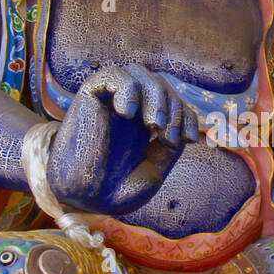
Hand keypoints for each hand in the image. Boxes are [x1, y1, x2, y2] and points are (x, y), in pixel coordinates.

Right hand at [48, 62, 197, 212]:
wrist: (84, 200)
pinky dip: (127, 88)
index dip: (186, 114)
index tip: (189, 139)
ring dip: (155, 95)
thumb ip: (170, 143)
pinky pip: (112, 74)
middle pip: (159, 84)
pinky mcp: (90, 95)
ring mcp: (110, 99)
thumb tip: (182, 123)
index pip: (172, 100)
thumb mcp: (155, 167)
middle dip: (173, 108)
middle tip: (169, 137)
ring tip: (153, 124)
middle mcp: (128, 106)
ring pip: (139, 72)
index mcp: (144, 121)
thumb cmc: (116, 189)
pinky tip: (128, 113)